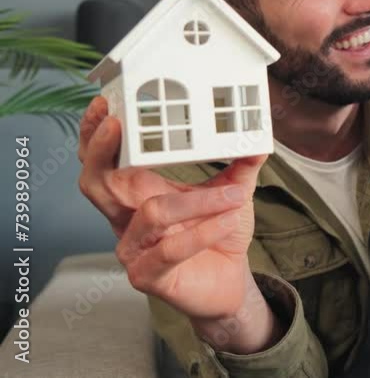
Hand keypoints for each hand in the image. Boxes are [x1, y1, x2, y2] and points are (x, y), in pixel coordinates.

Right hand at [77, 96, 266, 321]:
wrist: (230, 283)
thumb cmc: (219, 235)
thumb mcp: (232, 193)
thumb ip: (242, 166)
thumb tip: (257, 139)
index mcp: (138, 194)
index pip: (103, 161)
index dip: (96, 135)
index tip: (104, 104)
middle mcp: (126, 219)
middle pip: (95, 183)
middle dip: (102, 151)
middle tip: (119, 126)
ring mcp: (132, 249)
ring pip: (153, 213)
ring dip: (197, 202)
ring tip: (234, 197)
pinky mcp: (147, 276)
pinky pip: (171, 249)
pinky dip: (204, 232)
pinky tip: (229, 220)